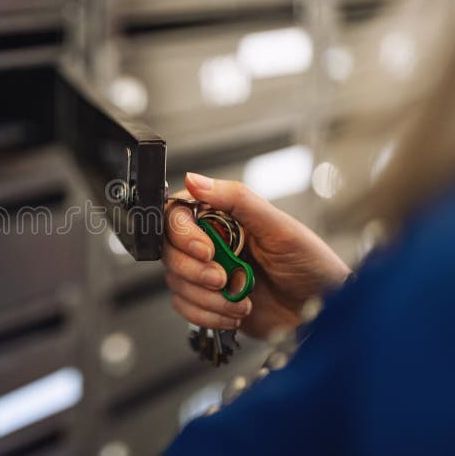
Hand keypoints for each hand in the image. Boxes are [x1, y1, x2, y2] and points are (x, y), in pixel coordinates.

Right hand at [163, 172, 351, 338]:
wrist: (324, 315)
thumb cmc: (312, 266)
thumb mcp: (278, 227)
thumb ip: (236, 200)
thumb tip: (195, 180)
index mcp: (224, 218)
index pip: (178, 216)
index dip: (184, 234)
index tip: (206, 250)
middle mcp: (212, 243)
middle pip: (170, 250)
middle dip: (195, 271)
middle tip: (223, 278)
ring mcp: (208, 274)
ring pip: (177, 281)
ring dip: (207, 297)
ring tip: (241, 300)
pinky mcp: (209, 302)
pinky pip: (185, 307)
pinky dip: (208, 314)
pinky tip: (234, 313)